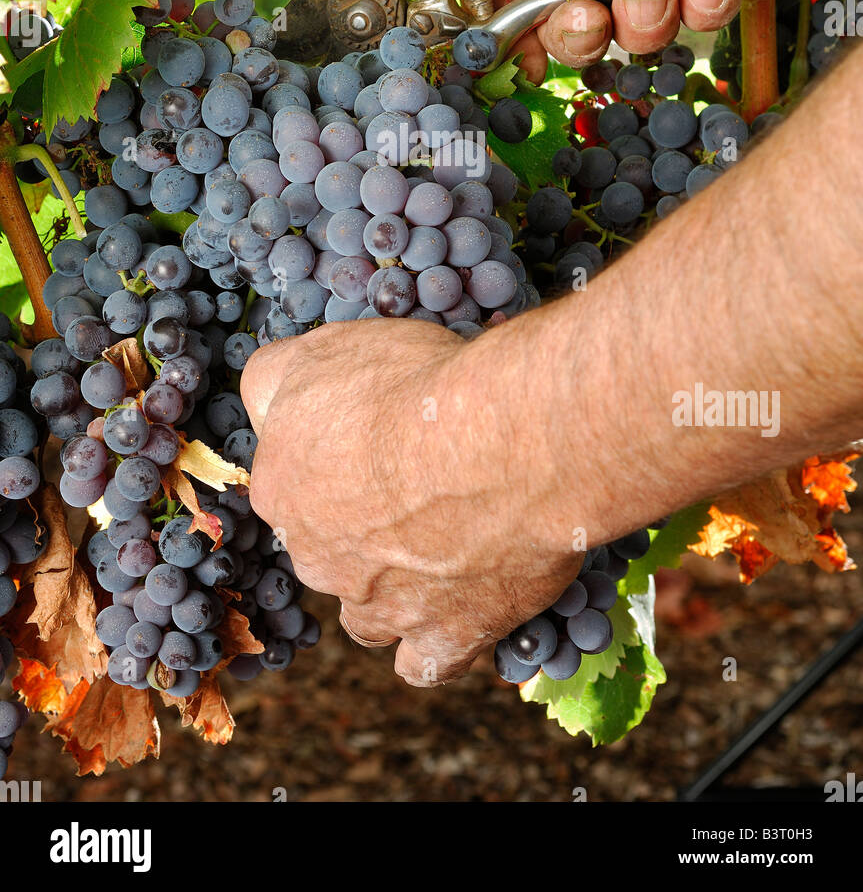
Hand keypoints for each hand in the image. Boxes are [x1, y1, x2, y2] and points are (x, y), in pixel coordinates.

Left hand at [242, 319, 579, 685]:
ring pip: (368, 614)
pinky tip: (452, 614)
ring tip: (434, 550)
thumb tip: (261, 400)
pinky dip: (434, 644)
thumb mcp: (321, 350)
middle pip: (329, 547)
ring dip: (388, 591)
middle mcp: (318, 558)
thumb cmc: (413, 386)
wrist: (500, 442)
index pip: (291, 479)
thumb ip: (276, 379)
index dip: (335, 453)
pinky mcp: (446, 635)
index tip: (378, 431)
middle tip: (421, 478)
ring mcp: (381, 606)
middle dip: (362, 522)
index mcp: (282, 489)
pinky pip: (424, 662)